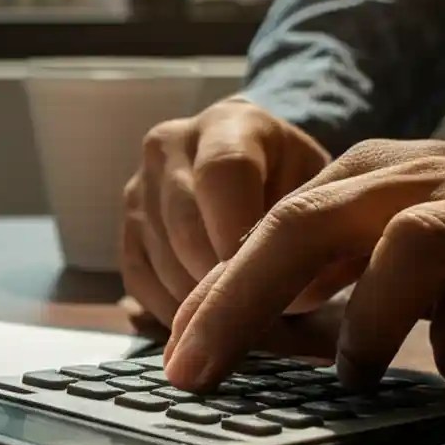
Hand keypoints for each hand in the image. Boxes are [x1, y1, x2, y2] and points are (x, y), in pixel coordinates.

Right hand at [120, 97, 330, 326]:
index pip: (222, 173)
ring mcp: (138, 190)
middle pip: (185, 226)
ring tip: (248, 320)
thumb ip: (311, 227)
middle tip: (268, 316)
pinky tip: (211, 318)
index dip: (243, 233)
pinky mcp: (125, 231)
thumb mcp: (319, 183)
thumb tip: (297, 295)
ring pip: (163, 262)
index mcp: (226, 124)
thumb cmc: (292, 177)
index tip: (274, 278)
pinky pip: (142, 282)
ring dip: (204, 302)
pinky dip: (175, 311)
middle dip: (226, 280)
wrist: (251, 163)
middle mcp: (168, 148)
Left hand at [164, 139, 444, 390]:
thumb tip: (224, 319)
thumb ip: (323, 268)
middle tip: (200, 372)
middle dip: (239, 303)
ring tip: (353, 374)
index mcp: (365, 176)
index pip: (265, 230)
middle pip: (302, 225)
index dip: (214, 297)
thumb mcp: (388, 241)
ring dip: (370, 319)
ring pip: (407, 241)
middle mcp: (415, 175)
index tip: (176, 360)